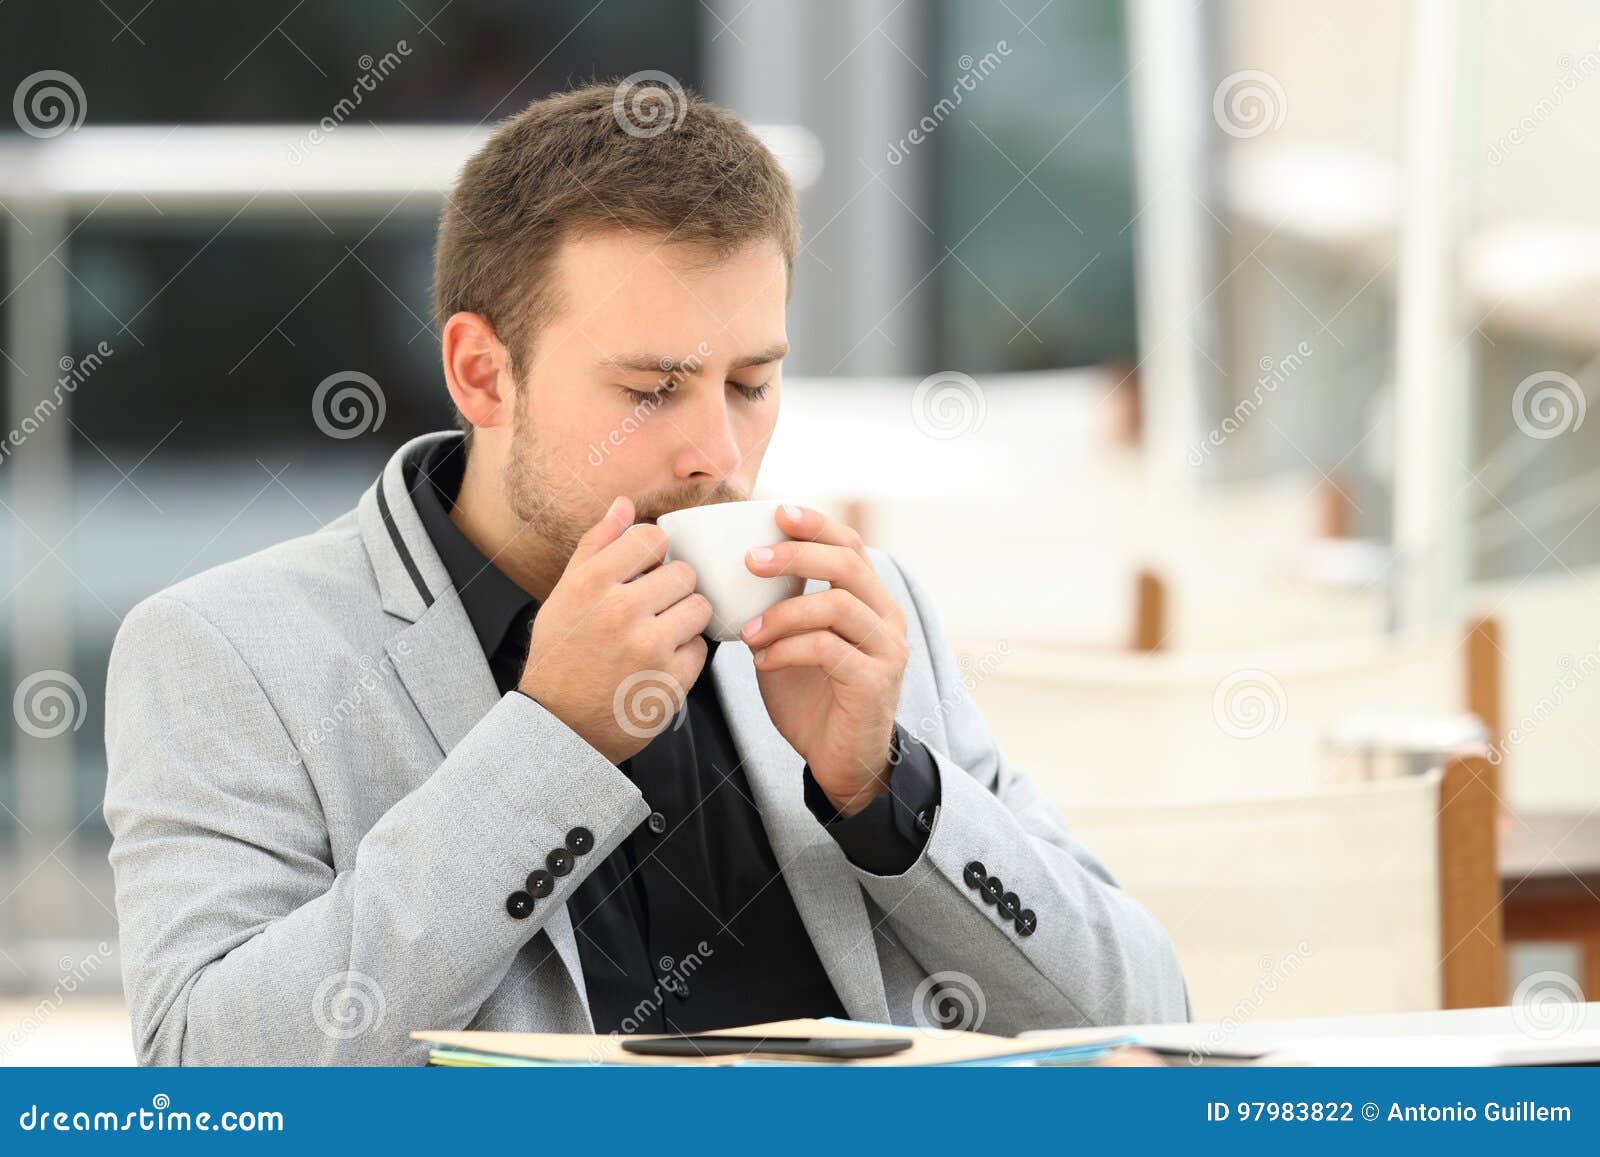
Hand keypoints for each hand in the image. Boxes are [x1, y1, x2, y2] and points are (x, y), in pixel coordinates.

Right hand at [520, 496, 711, 764]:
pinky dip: (686, 654)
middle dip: (672, 588)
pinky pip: (701, 647)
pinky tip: (660, 662)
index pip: (652, 538)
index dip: (655, 553)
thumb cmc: (562, 655)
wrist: (559, 727)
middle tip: (652, 608)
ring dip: (685, 618)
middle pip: (683, 572)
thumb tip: (625, 503)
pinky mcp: (670, 680)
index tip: (645, 571)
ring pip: (699, 607)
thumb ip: (596, 545)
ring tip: (658, 633)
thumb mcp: (565, 595)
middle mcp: (620, 611)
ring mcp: (649, 646)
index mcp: (591, 583)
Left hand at [740, 504, 908, 816]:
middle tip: (752, 560)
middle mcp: (886, 618)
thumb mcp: (792, 643)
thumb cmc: (814, 699)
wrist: (841, 761)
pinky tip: (762, 661)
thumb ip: (780, 608)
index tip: (777, 511)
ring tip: (748, 631)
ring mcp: (886, 650)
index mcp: (869, 601)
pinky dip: (787, 649)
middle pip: (848, 564)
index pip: (851, 546)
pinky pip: (828, 649)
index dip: (817, 524)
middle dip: (797, 553)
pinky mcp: (875, 682)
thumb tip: (733, 573)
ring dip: (784, 612)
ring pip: (837, 605)